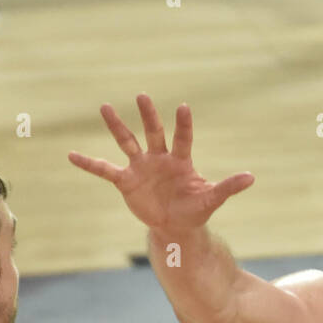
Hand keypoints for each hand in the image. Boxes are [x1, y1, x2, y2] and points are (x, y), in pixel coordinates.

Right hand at [68, 95, 254, 234]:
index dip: (183, 124)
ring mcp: (141, 167)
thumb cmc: (195, 209)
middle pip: (152, 132)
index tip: (183, 107)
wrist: (175, 226)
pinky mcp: (126, 181)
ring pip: (127, 142)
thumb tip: (251, 178)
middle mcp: (159, 158)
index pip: (182, 138)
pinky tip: (71, 155)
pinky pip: (104, 170)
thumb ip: (228, 187)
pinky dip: (89, 163)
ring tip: (105, 107)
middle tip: (142, 95)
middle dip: (148, 115)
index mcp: (180, 160)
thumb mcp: (211, 199)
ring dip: (116, 126)